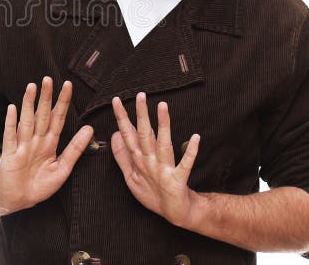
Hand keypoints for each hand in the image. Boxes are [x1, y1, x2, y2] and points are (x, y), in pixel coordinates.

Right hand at [0, 77, 93, 214]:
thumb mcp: (63, 168)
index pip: (58, 118)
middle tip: (49, 79)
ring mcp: (22, 146)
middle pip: (42, 115)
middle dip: (46, 97)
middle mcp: (36, 141)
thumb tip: (90, 129)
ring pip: (26, 121)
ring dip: (28, 104)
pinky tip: (12, 109)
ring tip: (32, 87)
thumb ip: (75, 149)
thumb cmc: (40, 185)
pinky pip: (10, 136)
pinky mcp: (10, 155)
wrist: (18, 200)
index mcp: (50, 143)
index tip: (68, 85)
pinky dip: (11, 123)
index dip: (63, 102)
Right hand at [111, 93, 201, 228]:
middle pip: (143, 135)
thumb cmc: (153, 193)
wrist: (175, 213)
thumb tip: (114, 135)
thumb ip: (122, 156)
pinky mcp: (177, 180)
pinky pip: (185, 164)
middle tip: (140, 95)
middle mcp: (149, 163)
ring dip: (163, 126)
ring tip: (163, 106)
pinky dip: (190, 152)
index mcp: (137, 160)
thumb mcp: (131, 177)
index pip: (127, 135)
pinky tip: (195, 137)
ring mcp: (163, 170)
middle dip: (141, 115)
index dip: (121, 118)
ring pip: (162, 144)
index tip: (117, 100)